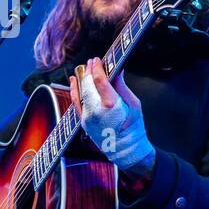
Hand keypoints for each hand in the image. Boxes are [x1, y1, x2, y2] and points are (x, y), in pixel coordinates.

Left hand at [69, 57, 156, 175]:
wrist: (126, 149)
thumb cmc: (133, 127)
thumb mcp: (134, 104)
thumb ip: (122, 87)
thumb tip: (117, 70)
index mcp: (111, 105)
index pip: (100, 80)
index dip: (97, 67)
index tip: (98, 59)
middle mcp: (96, 110)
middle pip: (89, 84)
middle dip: (90, 71)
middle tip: (93, 61)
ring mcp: (87, 116)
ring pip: (81, 91)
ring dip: (83, 78)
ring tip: (86, 68)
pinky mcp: (83, 121)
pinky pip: (76, 102)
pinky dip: (74, 89)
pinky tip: (74, 80)